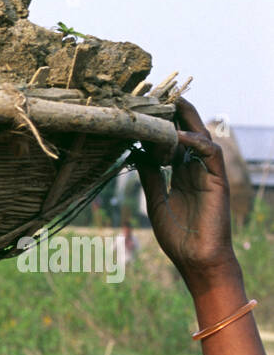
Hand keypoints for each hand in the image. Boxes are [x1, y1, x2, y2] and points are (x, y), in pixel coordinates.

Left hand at [136, 99, 238, 291]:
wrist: (197, 259)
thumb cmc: (178, 236)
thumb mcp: (156, 201)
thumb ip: (150, 177)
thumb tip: (137, 153)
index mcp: (181, 174)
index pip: (172, 142)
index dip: (161, 127)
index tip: (144, 112)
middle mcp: (196, 170)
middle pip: (188, 134)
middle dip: (176, 115)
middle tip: (159, 95)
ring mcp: (208, 173)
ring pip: (201, 138)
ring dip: (187, 121)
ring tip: (171, 103)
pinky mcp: (218, 180)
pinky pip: (210, 154)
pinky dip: (194, 143)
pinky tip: (177, 137)